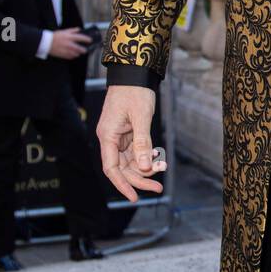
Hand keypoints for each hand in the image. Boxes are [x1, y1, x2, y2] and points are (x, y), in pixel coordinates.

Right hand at [48, 28, 91, 58]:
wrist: (46, 43)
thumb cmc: (55, 36)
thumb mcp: (64, 31)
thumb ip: (72, 30)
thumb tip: (79, 29)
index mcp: (69, 37)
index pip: (81, 38)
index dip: (87, 39)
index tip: (90, 40)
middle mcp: (69, 44)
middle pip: (80, 48)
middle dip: (84, 49)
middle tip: (85, 49)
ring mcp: (66, 50)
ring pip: (76, 54)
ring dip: (78, 53)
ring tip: (79, 52)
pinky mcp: (63, 55)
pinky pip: (70, 57)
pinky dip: (73, 56)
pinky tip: (73, 54)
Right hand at [96, 85, 164, 201]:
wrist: (134, 73)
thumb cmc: (134, 91)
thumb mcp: (141, 117)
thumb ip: (142, 143)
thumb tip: (144, 168)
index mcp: (107, 136)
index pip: (111, 168)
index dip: (122, 185)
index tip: (134, 198)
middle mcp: (110, 139)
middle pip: (122, 168)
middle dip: (140, 179)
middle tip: (158, 188)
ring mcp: (118, 137)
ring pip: (130, 161)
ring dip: (145, 167)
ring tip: (162, 167)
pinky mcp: (127, 133)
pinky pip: (135, 151)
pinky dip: (146, 156)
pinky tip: (157, 156)